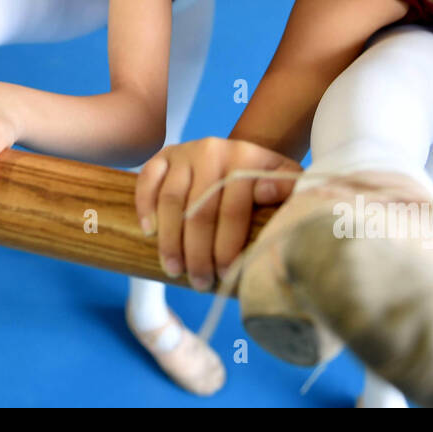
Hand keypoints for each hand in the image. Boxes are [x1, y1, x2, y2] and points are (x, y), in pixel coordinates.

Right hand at [137, 136, 302, 290]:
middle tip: (199, 281)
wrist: (239, 155)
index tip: (225, 275)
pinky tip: (148, 232)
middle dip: (197, 252)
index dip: (228, 247)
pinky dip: (144, 205)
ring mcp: (185, 152)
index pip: (233, 210)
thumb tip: (265, 192)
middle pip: (199, 210)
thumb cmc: (265, 181)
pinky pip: (147, 179)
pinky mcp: (164, 155)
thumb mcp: (286, 183)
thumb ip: (287, 189)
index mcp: (245, 158)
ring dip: (170, 239)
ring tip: (174, 269)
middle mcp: (213, 150)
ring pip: (171, 200)